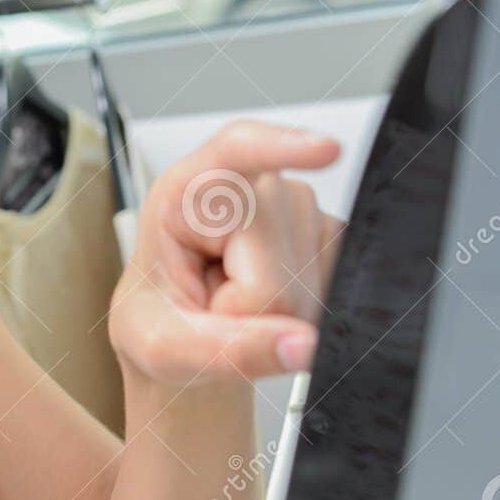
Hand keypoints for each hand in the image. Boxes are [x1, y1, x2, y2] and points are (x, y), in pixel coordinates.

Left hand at [108, 119, 347, 386]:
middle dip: (254, 310)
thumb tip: (302, 344)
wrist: (183, 340)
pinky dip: (309, 314)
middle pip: (281, 266)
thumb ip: (227, 350)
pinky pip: (340, 287)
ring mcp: (294, 207)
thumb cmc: (158, 325)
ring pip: (316, 285)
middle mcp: (245, 187)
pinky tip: (273, 308)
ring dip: (280, 316)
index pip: (236, 153)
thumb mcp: (163, 349)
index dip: (280, 149)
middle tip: (214, 312)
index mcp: (184, 194)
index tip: (326, 150)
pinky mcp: (329, 233)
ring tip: (236, 307)